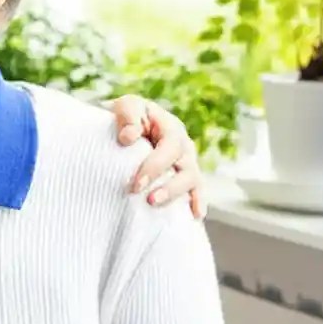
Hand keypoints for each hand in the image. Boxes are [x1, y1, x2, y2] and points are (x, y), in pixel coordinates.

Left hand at [107, 95, 204, 218]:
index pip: (170, 147)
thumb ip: (127, 116)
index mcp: (171, 127)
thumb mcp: (125, 107)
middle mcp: (183, 145)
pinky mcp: (184, 176)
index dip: (155, 167)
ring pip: (193, 181)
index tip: (136, 185)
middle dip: (169, 187)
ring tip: (156, 206)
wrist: (126, 124)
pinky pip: (196, 190)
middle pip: (186, 168)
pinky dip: (197, 202)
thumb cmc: (126, 116)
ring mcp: (186, 161)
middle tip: (149, 200)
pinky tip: (194, 216)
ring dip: (177, 196)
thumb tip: (128, 138)